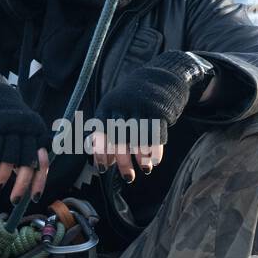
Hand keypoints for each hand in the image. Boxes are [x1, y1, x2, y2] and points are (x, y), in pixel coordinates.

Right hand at [0, 59, 50, 202]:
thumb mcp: (24, 137)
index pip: (42, 161)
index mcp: (38, 134)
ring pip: (10, 157)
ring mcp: (11, 127)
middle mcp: (28, 130)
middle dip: (22, 183)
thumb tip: (30, 185)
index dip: (40, 180)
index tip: (35, 197)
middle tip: (15, 200)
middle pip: (27, 162)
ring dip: (3, 175)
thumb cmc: (9, 127)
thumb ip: (27, 157)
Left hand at [91, 50, 211, 183]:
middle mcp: (122, 107)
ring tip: (145, 170)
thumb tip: (105, 163)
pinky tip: (156, 160)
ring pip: (138, 138)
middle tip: (128, 178)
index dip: (100, 152)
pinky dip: (156, 149)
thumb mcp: (114, 112)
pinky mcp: (158, 109)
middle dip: (123, 161)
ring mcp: (140, 107)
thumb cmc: (131, 104)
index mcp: (107, 107)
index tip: (103, 170)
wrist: (157, 79)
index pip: (99, 132)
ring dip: (141, 157)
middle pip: (119, 138)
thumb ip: (107, 136)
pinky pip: (155, 134)